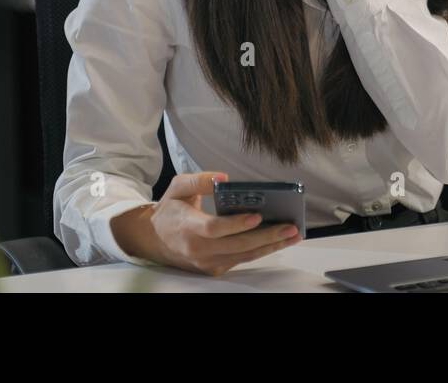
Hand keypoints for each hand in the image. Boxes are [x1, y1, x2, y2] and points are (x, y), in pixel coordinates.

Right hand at [110, 171, 301, 276]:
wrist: (155, 240)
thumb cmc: (171, 210)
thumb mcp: (177, 187)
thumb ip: (200, 180)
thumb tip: (224, 178)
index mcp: (187, 227)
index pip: (214, 229)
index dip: (236, 224)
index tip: (257, 216)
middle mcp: (197, 249)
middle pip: (236, 246)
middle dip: (266, 237)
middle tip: (289, 227)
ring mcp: (207, 262)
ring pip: (243, 256)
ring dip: (271, 246)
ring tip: (293, 235)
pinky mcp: (214, 268)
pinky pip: (241, 260)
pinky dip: (262, 251)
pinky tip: (278, 241)